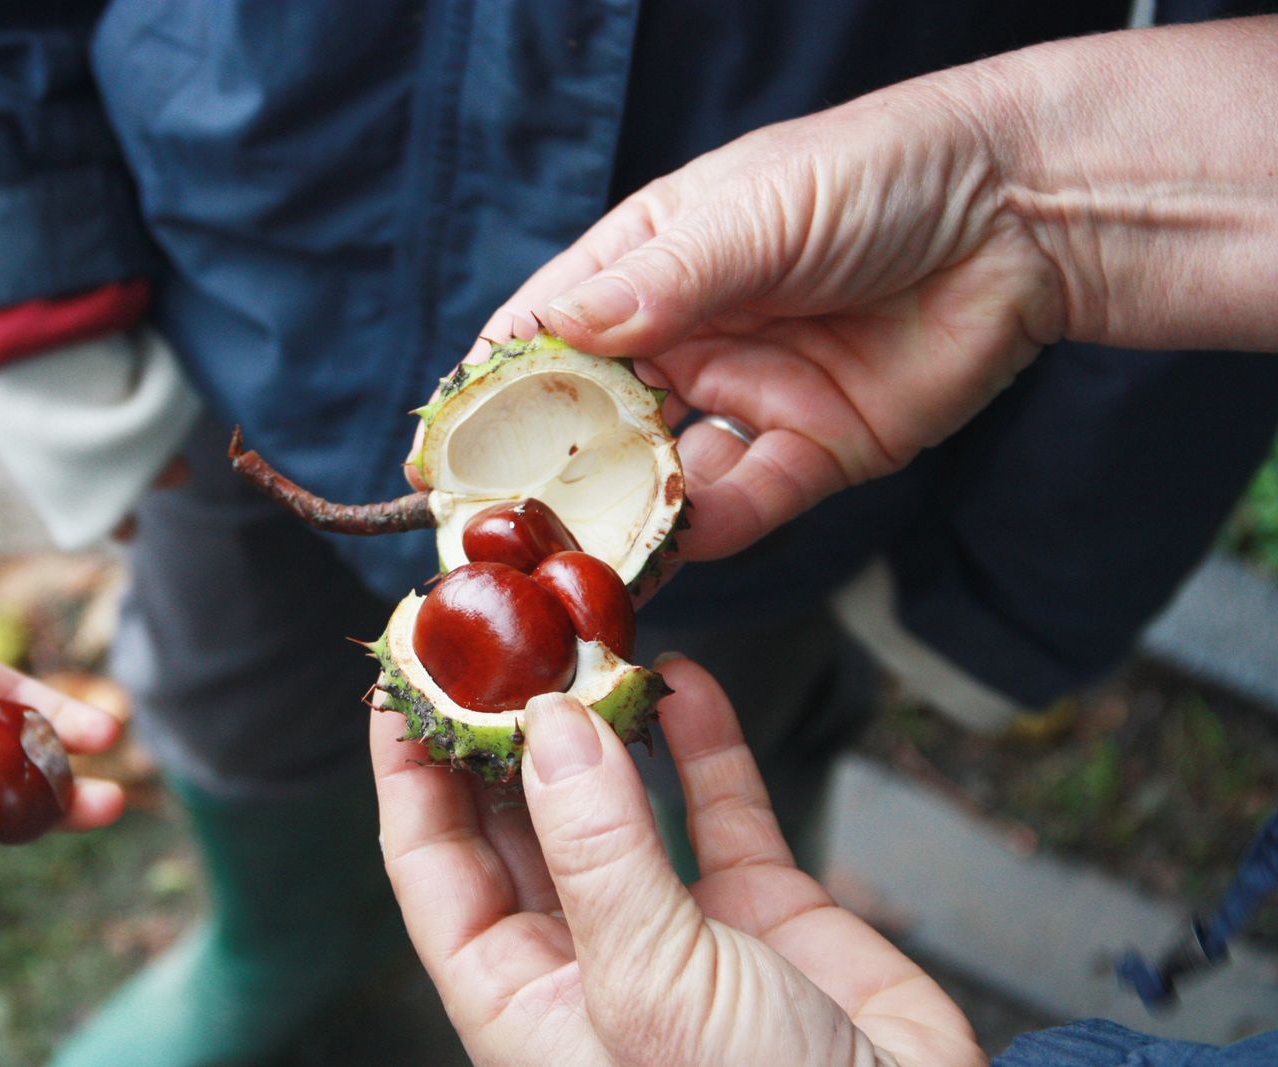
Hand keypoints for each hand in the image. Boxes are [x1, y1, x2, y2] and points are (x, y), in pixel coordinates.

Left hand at [372, 657, 982, 1066]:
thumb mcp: (651, 990)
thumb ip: (600, 851)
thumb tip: (548, 723)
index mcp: (520, 1002)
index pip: (430, 867)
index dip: (409, 772)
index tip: (403, 679)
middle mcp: (584, 959)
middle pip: (512, 820)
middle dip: (500, 728)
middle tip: (495, 634)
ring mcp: (673, 927)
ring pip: (611, 802)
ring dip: (599, 725)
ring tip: (582, 641)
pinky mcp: (761, 909)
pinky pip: (716, 806)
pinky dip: (702, 743)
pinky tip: (686, 680)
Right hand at [470, 18, 1277, 562]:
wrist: (1024, 215)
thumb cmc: (877, 176)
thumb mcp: (754, 214)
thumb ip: (658, 283)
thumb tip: (554, 334)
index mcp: (653, 266)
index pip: (548, 332)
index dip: (495, 388)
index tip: (446, 446)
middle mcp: (687, 338)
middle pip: (593, 419)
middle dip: (548, 472)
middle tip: (500, 530)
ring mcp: (746, 398)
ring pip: (661, 474)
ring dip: (623, 514)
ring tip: (579, 556)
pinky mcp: (811, 451)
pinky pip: (746, 504)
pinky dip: (709, 530)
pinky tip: (675, 547)